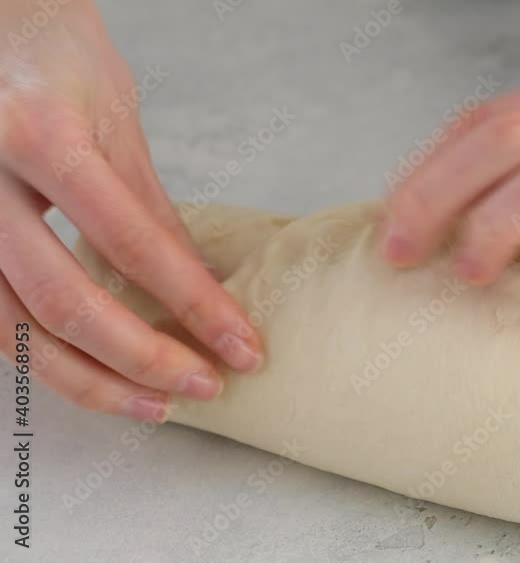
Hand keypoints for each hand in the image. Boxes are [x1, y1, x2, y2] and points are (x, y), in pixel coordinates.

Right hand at [0, 0, 261, 420]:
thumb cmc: (51, 58)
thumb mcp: (115, 121)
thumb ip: (149, 209)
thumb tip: (202, 287)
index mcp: (43, 138)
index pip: (134, 243)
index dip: (195, 305)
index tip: (243, 347)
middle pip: (67, 303)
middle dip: (146, 359)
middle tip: (206, 386)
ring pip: (19, 330)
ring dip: (94, 380)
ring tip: (158, 403)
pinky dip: (48, 358)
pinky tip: (98, 376)